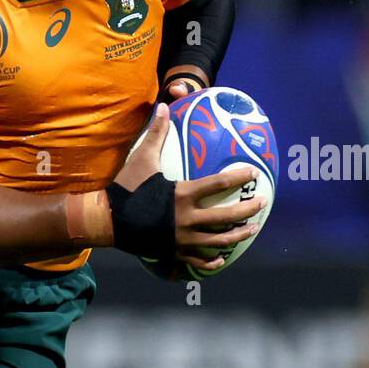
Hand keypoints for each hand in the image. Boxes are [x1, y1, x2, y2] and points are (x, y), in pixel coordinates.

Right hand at [112, 104, 265, 274]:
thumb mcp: (142, 159)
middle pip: (226, 217)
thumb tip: (163, 107)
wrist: (107, 220)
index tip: (253, 173)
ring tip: (250, 230)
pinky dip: (211, 260)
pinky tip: (220, 258)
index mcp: (183, 195)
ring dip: (237, 236)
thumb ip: (157, 134)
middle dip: (248, 210)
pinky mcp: (172, 252)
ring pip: (218, 241)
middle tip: (261, 204)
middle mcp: (187, 219)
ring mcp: (181, 239)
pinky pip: (197, 260)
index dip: (239, 177)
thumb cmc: (126, 189)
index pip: (219, 183)